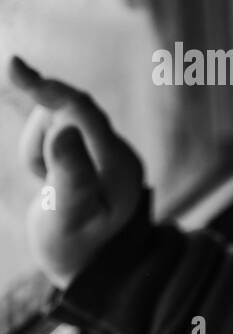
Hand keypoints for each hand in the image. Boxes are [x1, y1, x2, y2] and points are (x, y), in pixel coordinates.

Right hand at [9, 56, 144, 290]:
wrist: (86, 266)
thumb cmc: (75, 247)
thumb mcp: (68, 214)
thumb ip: (69, 174)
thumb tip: (64, 130)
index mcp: (119, 164)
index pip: (84, 113)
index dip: (50, 89)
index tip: (13, 67)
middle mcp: (116, 151)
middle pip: (63, 117)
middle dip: (38, 146)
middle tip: (43, 182)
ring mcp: (102, 150)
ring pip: (51, 124)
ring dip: (36, 152)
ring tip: (46, 189)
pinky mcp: (84, 152)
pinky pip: (52, 127)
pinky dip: (38, 133)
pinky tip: (32, 121)